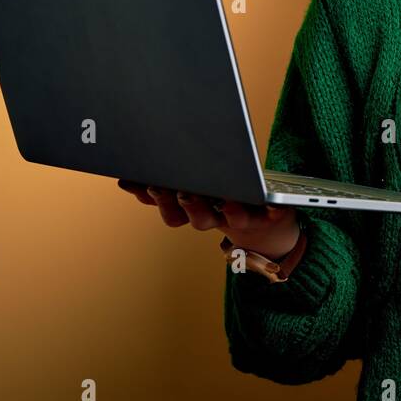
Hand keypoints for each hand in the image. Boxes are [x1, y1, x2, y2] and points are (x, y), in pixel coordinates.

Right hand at [118, 180, 300, 259]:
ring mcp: (245, 218)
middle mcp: (218, 217)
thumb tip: (126, 176)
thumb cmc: (228, 195)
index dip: (157, 200)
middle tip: (180, 189)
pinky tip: (270, 200)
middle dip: (187, 204)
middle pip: (197, 219)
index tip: (149, 184)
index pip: (171, 210)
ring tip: (226, 198)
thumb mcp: (196, 184)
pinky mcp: (274, 215)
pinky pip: (272, 213)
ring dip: (227, 211)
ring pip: (232, 219)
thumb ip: (164, 182)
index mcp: (196, 209)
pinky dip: (271, 208)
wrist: (270, 224)